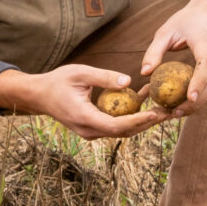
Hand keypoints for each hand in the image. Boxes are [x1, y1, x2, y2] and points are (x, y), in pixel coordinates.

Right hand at [0, 62, 163, 139]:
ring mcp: (90, 132)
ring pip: (121, 132)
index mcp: (84, 118)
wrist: (39, 96)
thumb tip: (128, 82)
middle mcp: (88, 131)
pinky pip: (115, 127)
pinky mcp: (92, 129)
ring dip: (141, 121)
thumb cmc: (57, 81)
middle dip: (146, 123)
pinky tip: (144, 105)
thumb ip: (104, 77)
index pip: (116, 125)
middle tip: (168, 111)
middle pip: (123, 132)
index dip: (137, 121)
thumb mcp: (80, 73)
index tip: (155, 113)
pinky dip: (130, 118)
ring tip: (162, 108)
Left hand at [139, 0, 206, 115]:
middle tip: (176, 112)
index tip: (190, 98)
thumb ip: (154, 51)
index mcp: (205, 41)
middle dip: (198, 101)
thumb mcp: (165, 31)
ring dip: (200, 104)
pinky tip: (186, 105)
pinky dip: (203, 99)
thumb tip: (144, 73)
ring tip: (178, 113)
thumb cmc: (185, 22)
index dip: (200, 81)